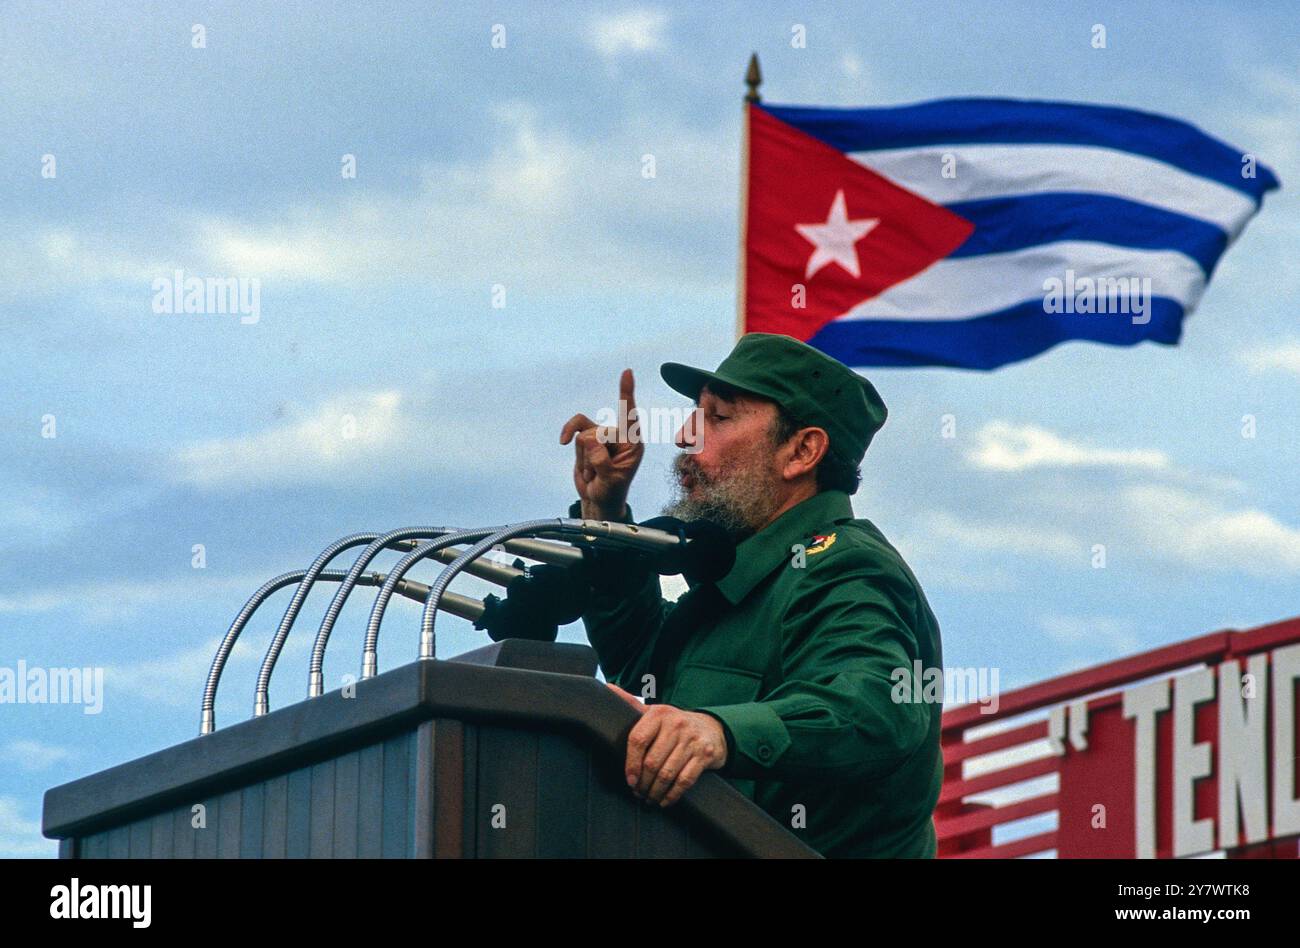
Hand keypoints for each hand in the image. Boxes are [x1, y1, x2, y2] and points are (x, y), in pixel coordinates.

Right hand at [559, 369, 644, 520]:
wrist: (598, 500)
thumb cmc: (610, 492)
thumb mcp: (610, 482)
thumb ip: (602, 462)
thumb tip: (589, 439)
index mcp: (633, 444)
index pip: (630, 416)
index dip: (626, 394)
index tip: (627, 372)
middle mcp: (620, 436)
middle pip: (598, 433)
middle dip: (591, 458)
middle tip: (599, 476)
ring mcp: (603, 435)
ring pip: (584, 434)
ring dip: (584, 459)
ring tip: (593, 473)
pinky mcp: (587, 437)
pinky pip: (575, 427)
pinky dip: (568, 432)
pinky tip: (563, 440)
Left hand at [607, 682, 727, 806]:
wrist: (712, 728)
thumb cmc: (675, 724)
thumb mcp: (655, 712)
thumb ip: (631, 703)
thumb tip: (608, 688)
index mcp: (659, 713)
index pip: (637, 740)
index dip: (630, 764)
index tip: (629, 779)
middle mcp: (676, 724)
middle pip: (652, 761)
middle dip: (643, 783)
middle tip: (638, 792)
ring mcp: (692, 739)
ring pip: (667, 773)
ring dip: (655, 791)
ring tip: (649, 798)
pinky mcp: (704, 754)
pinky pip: (685, 780)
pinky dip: (673, 795)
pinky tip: (665, 800)